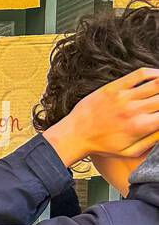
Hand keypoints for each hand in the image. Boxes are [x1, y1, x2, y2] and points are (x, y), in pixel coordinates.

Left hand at [43, 68, 158, 165]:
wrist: (74, 135)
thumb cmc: (102, 146)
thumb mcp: (129, 152)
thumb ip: (152, 141)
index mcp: (141, 127)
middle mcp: (135, 110)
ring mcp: (124, 97)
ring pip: (158, 83)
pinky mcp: (114, 88)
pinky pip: (140, 74)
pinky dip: (155, 72)